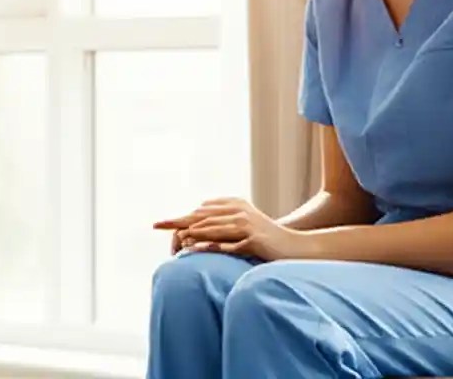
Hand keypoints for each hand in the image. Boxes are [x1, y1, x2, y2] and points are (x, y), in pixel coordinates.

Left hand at [154, 197, 311, 261]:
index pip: (200, 211)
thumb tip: (197, 215)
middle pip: (202, 217)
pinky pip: (228, 244)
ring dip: (191, 234)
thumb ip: (221, 218)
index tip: (159, 224)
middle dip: (178, 222)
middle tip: (157, 225)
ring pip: (212, 228)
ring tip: (172, 240)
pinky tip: (197, 249)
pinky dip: (211, 246)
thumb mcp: (242, 223)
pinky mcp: (254, 240)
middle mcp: (239, 211)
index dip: (179, 218)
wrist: (294, 246)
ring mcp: (247, 225)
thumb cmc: (265, 237)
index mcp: (234, 204)